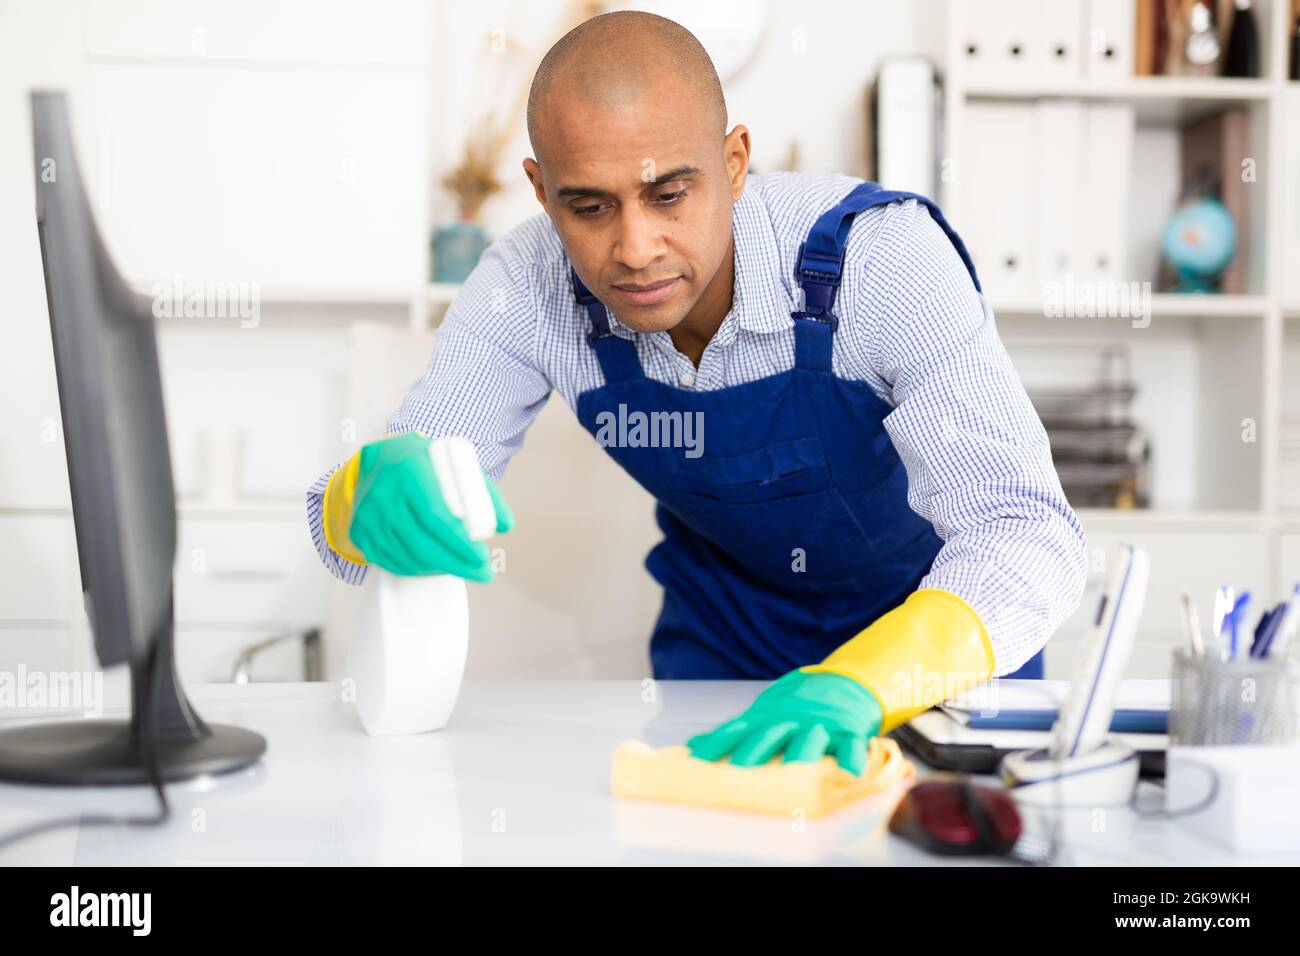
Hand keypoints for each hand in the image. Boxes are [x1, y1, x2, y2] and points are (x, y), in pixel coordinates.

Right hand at [332, 432, 512, 578]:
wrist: (379, 460)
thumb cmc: (426, 464)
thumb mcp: (456, 465)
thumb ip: (484, 492)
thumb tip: (505, 526)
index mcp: (409, 469)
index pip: (435, 515)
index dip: (459, 542)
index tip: (483, 557)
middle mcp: (383, 492)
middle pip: (421, 541)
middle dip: (457, 564)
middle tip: (483, 573)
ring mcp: (367, 514)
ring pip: (406, 555)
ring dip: (439, 569)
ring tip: (464, 569)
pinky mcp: (359, 531)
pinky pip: (389, 560)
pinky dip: (416, 569)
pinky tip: (435, 568)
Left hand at [686, 670, 883, 774]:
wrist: (843, 683)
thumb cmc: (794, 710)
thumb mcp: (763, 715)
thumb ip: (732, 733)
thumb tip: (692, 746)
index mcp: (765, 718)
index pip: (735, 730)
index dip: (715, 745)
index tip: (694, 762)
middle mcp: (790, 721)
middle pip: (769, 736)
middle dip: (753, 752)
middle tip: (738, 772)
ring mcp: (820, 725)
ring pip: (810, 739)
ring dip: (801, 754)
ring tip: (794, 772)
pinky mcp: (849, 732)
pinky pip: (853, 746)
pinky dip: (853, 759)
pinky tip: (850, 772)